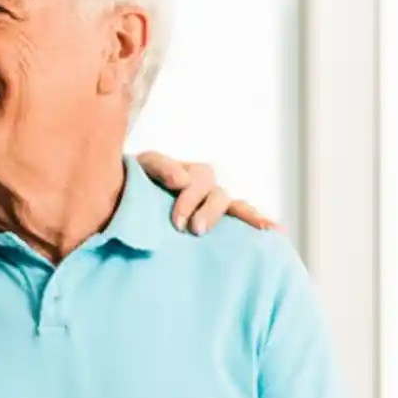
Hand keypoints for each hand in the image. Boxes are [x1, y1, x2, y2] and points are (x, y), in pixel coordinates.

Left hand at [136, 152, 278, 234]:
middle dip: (209, 212)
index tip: (177, 221)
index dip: (191, 199)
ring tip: (258, 229)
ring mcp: (210, 204)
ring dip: (244, 217)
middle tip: (194, 231)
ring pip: (234, 206)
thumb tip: (183, 181)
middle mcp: (204, 187)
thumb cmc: (132, 181)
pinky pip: (240, 218)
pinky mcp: (213, 222)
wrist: (121, 199)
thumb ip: (161, 167)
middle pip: (218, 195)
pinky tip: (276, 230)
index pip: (200, 180)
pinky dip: (259, 221)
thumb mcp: (141, 167)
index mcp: (188, 173)